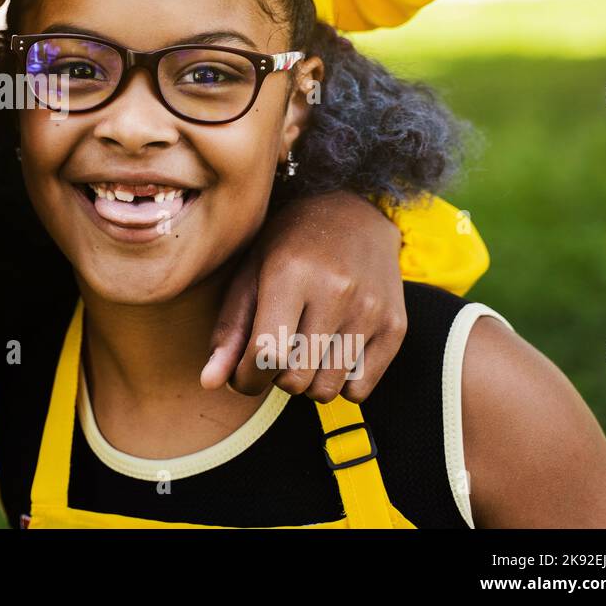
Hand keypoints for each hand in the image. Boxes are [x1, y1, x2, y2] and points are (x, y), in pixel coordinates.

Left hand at [200, 190, 406, 402]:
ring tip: (302, 350)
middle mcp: (336, 291)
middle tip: (276, 351)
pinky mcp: (395, 326)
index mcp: (291, 273)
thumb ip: (229, 330)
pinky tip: (331, 353)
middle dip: (274, 378)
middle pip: (295, 379)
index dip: (246, 377)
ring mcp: (371, 310)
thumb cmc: (289, 245)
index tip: (243, 373)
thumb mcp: (250, 274)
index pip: (265, 354)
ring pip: (326, 391)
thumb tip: (210, 383)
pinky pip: (359, 389)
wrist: (354, 215)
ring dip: (306, 383)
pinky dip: (339, 383)